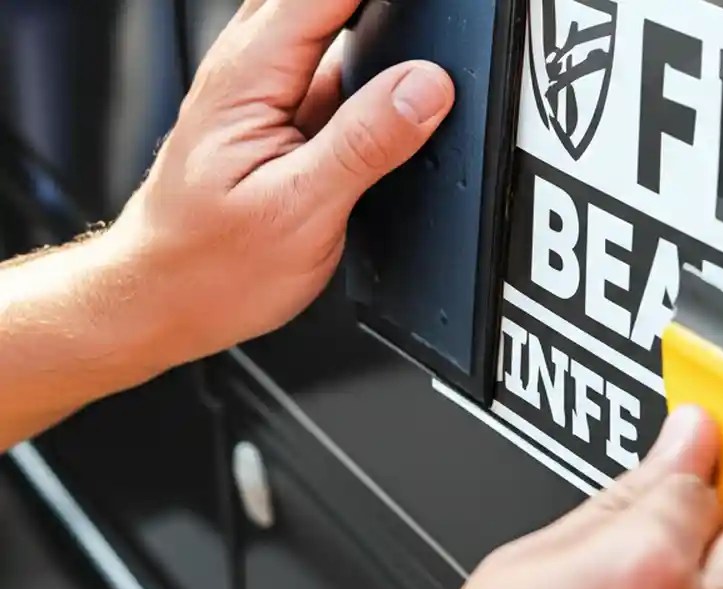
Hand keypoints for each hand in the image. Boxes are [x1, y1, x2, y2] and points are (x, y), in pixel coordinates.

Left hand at [109, 0, 453, 365]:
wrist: (164, 300)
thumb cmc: (211, 267)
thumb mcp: (302, 209)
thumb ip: (366, 142)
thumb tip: (426, 86)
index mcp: (249, 76)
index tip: (430, 10)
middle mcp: (249, 69)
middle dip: (376, 8)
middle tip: (426, 24)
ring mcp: (261, 89)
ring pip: (322, 21)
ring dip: (368, 25)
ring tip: (415, 54)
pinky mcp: (275, 113)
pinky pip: (325, 61)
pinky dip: (361, 58)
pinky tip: (387, 86)